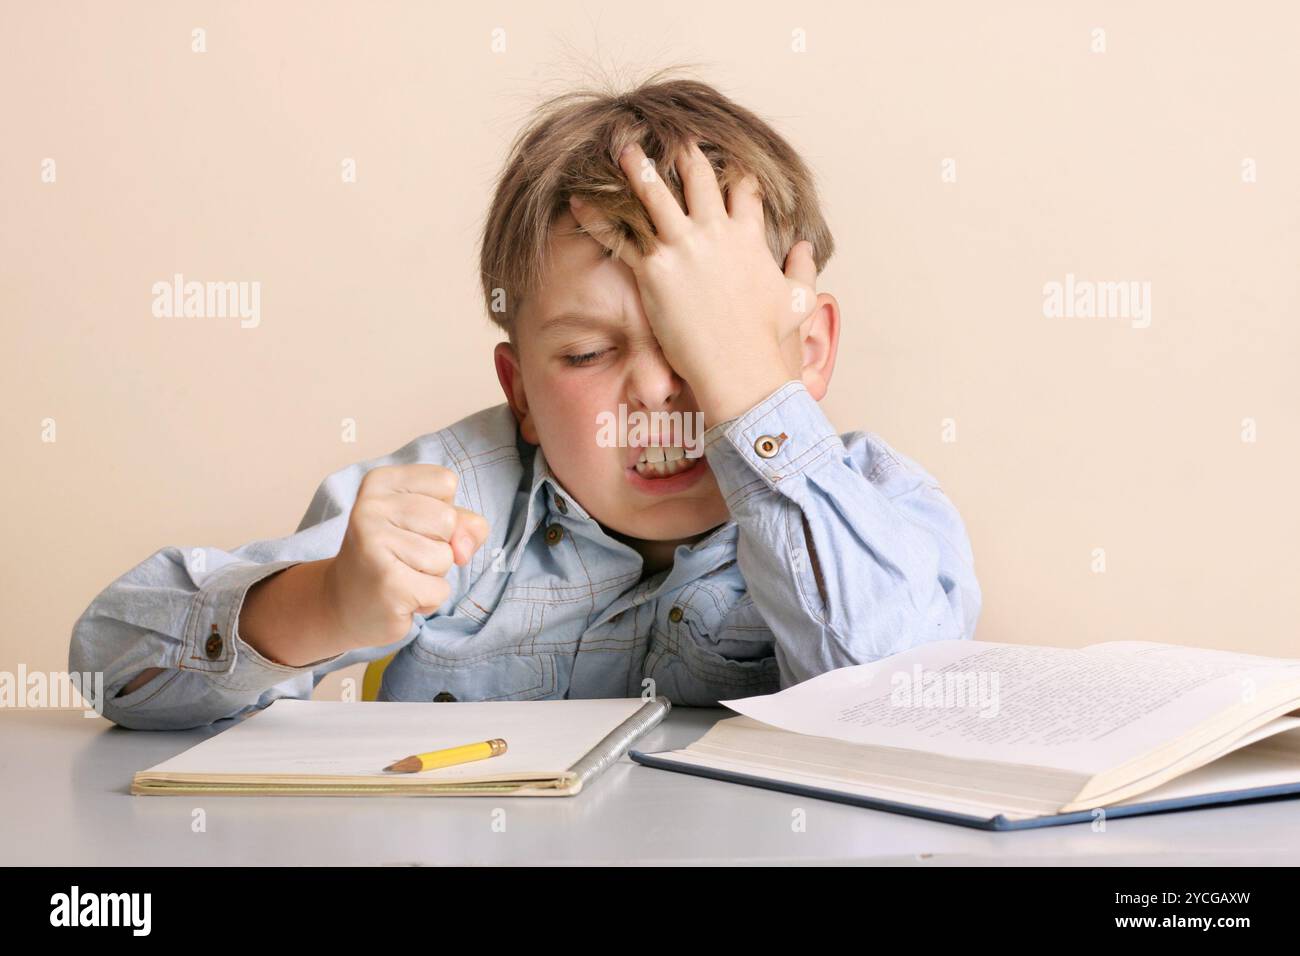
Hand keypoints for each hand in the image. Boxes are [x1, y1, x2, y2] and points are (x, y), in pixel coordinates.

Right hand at [322, 464, 488, 648]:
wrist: (345, 605)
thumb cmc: (395, 557)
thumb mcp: (430, 525)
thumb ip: (462, 522)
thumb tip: (463, 549)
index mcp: (380, 482)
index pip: (445, 481)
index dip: (442, 509)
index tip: (409, 526)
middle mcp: (371, 507)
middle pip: (448, 519)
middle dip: (440, 545)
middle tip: (404, 556)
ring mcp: (375, 544)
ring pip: (446, 556)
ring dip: (433, 574)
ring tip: (402, 574)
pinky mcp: (388, 583)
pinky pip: (440, 590)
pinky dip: (429, 600)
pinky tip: (400, 596)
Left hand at [568, 139, 818, 424]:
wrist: (739, 366)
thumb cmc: (768, 338)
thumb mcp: (798, 298)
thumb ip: (803, 268)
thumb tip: (805, 246)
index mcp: (747, 237)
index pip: (743, 191)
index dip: (735, 174)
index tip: (727, 164)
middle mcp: (713, 232)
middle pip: (697, 180)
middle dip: (686, 156)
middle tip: (674, 140)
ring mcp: (681, 248)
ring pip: (654, 195)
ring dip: (637, 169)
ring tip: (624, 149)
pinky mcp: (653, 269)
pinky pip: (619, 235)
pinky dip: (598, 216)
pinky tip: (580, 199)